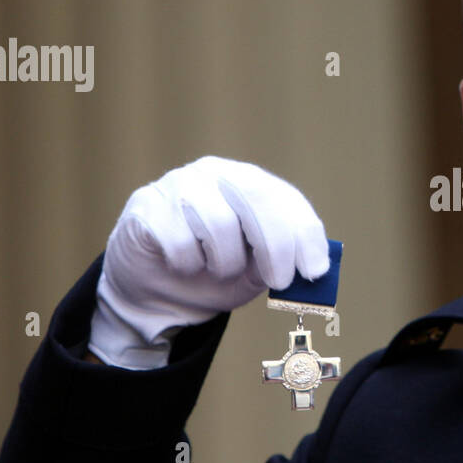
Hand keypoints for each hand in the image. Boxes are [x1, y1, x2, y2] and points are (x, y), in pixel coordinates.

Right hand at [88, 155, 329, 368]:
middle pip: (256, 199)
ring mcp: (179, 184)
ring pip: (219, 223)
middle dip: (276, 246)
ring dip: (225, 262)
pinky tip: (183, 266)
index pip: (285, 198)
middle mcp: (216, 173)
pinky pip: (179, 240)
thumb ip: (281, 264)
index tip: (314, 271)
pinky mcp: (147, 206)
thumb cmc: (212, 272)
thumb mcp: (255, 272)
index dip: (304, 234)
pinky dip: (188, 265)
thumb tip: (312, 271)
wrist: (154, 289)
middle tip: (279, 282)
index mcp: (249, 182)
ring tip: (217, 271)